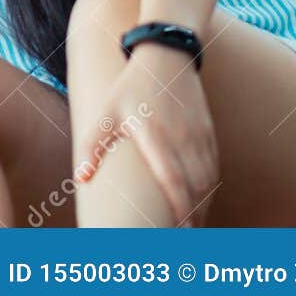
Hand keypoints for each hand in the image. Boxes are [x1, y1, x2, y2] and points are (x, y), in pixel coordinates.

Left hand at [75, 46, 216, 224]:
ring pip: (208, 182)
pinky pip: (214, 169)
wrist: (167, 56)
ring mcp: (200, 137)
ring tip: (191, 228)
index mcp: (157, 136)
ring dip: (203, 207)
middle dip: (192, 216)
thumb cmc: (131, 88)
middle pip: (196, 188)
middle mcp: (184, 139)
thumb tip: (81, 178)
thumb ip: (93, 146)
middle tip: (184, 240)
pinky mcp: (209, 134)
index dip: (179, 209)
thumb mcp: (106, 113)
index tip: (178, 232)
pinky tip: (200, 204)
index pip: (174, 180)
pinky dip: (209, 191)